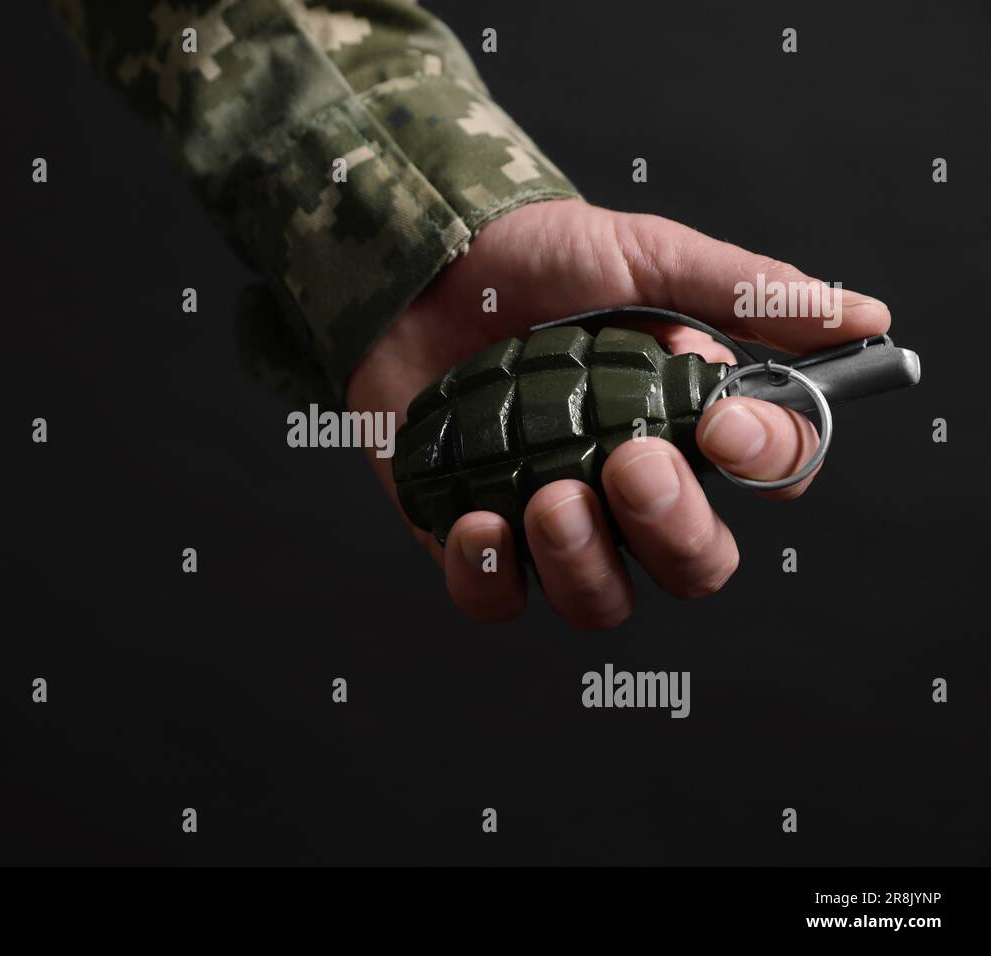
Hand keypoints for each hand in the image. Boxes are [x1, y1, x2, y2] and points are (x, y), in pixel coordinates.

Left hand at [346, 199, 889, 627]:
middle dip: (672, 529)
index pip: (769, 476)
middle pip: (691, 565)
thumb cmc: (532, 261)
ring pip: (599, 601)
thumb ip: (744, 292)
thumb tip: (865, 317)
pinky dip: (491, 578)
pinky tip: (479, 524)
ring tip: (548, 495)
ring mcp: (550, 521)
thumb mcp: (644, 257)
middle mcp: (628, 488)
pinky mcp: (472, 539)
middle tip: (629, 464)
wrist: (417, 267)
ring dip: (584, 563)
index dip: (766, 465)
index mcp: (688, 424)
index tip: (724, 425)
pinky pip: (496, 601)